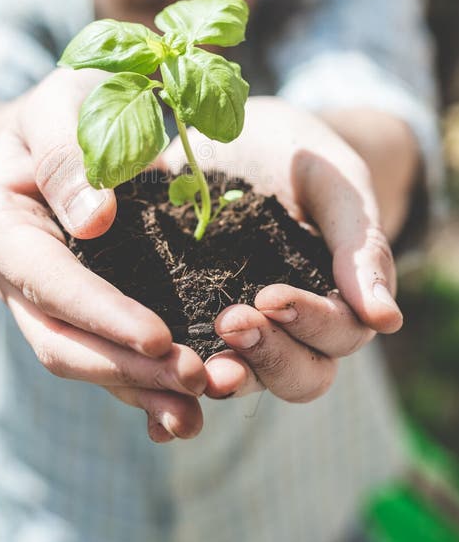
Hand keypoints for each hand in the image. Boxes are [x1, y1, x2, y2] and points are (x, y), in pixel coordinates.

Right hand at [0, 68, 205, 442]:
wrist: (58, 129)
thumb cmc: (64, 108)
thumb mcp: (60, 105)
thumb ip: (70, 156)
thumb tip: (96, 222)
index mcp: (0, 225)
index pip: (47, 282)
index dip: (100, 314)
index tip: (159, 337)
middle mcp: (16, 276)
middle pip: (60, 342)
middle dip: (124, 367)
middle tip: (194, 379)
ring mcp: (48, 300)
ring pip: (85, 362)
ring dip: (139, 391)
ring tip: (198, 412)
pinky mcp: (84, 310)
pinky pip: (108, 357)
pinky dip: (144, 387)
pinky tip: (188, 411)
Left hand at [161, 96, 402, 400]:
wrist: (244, 139)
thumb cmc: (303, 158)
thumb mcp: (335, 185)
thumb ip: (361, 245)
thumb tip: (387, 322)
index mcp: (339, 300)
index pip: (338, 334)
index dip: (309, 322)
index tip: (270, 295)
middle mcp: (294, 330)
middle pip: (298, 376)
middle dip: (267, 356)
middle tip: (231, 322)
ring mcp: (244, 332)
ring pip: (246, 380)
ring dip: (225, 377)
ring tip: (193, 365)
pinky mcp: (192, 322)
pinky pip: (191, 364)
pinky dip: (175, 389)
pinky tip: (154, 402)